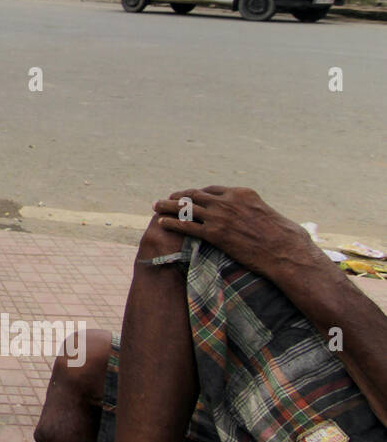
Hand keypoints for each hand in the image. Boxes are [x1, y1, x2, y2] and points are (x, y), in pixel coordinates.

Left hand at [153, 186, 325, 282]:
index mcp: (242, 193)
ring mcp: (220, 216)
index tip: (188, 196)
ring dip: (168, 206)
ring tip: (156, 207)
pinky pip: (187, 225)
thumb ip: (255, 211)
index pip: (212, 189)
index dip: (197, 193)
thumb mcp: (269, 215)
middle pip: (195, 194)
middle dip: (179, 196)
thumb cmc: (286, 237)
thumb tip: (258, 217)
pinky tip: (162, 223)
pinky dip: (172, 223)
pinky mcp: (215, 233)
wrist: (286, 252)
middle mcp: (228, 201)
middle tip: (167, 199)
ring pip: (186, 207)